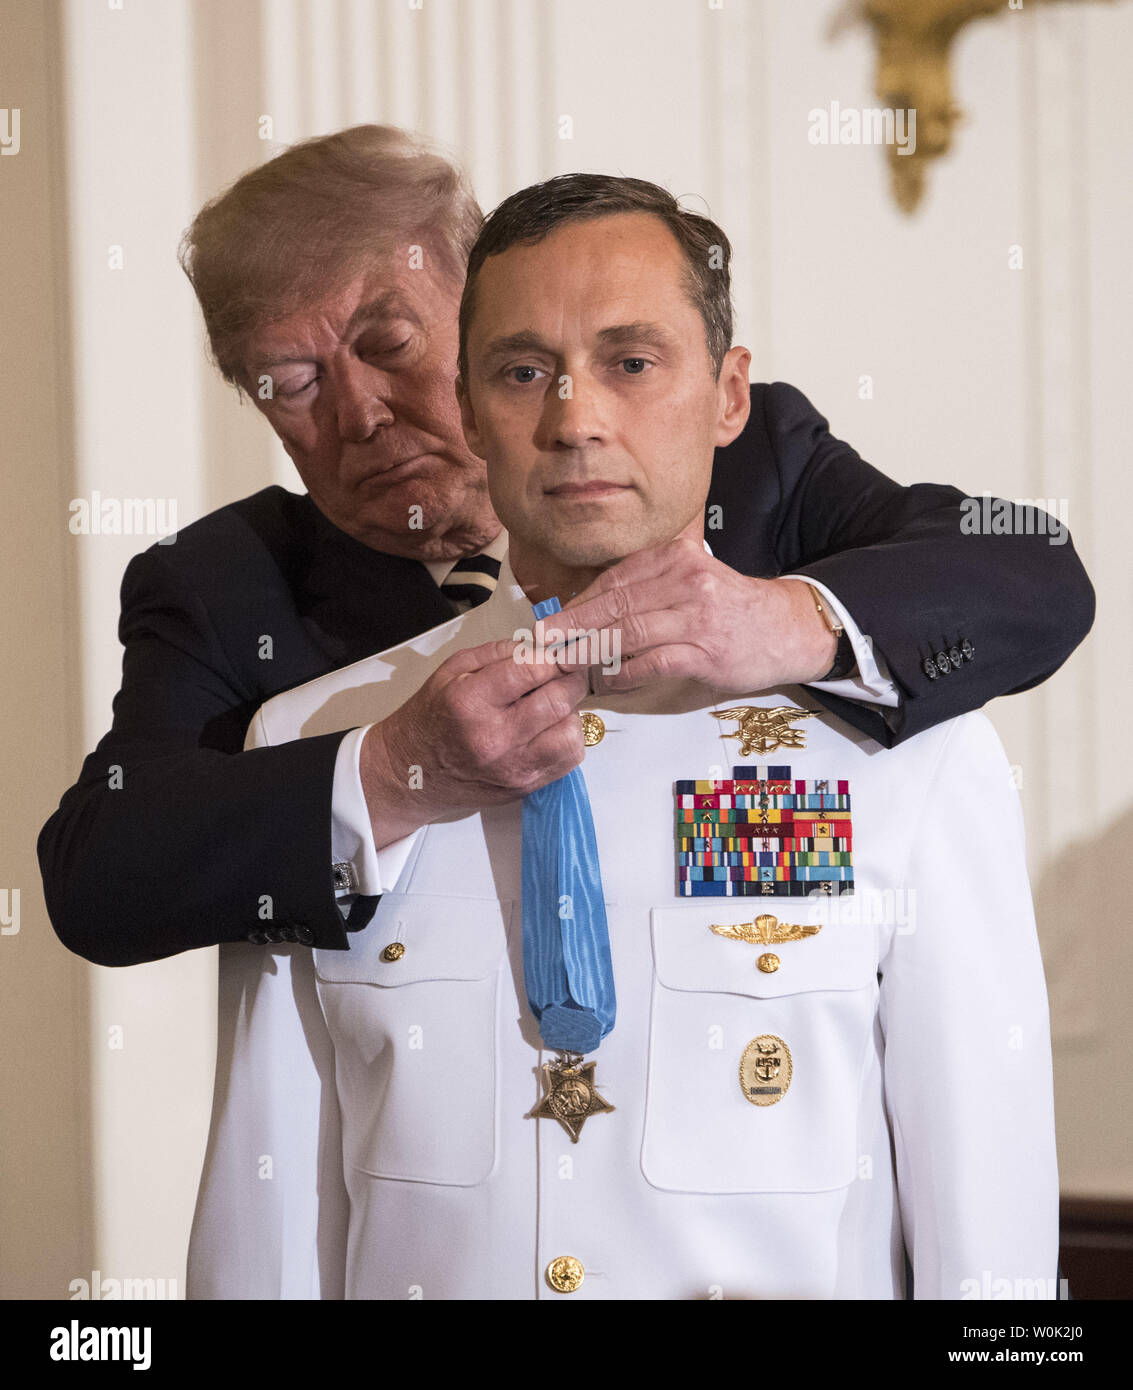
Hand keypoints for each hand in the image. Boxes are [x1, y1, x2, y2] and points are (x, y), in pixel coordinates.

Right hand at [360, 638, 589, 847]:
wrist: (413, 772)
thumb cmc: (432, 717)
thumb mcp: (451, 670)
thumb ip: (497, 652)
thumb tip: (540, 647)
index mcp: (470, 702)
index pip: (531, 670)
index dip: (552, 657)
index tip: (556, 654)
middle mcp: (494, 738)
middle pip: (558, 700)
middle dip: (569, 680)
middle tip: (564, 674)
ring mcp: (513, 767)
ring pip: (571, 733)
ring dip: (571, 712)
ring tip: (555, 704)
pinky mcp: (526, 786)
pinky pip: (569, 759)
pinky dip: (569, 738)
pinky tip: (551, 729)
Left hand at [546, 537, 836, 696]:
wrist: (785, 629)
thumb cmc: (729, 607)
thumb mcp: (689, 580)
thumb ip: (647, 587)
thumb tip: (588, 608)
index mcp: (676, 557)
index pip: (615, 579)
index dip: (578, 602)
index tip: (550, 619)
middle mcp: (686, 580)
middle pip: (615, 603)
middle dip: (572, 624)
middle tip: (540, 641)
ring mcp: (697, 616)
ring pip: (629, 631)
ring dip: (589, 650)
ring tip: (563, 663)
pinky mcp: (705, 651)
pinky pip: (653, 662)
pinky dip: (624, 673)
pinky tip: (606, 681)